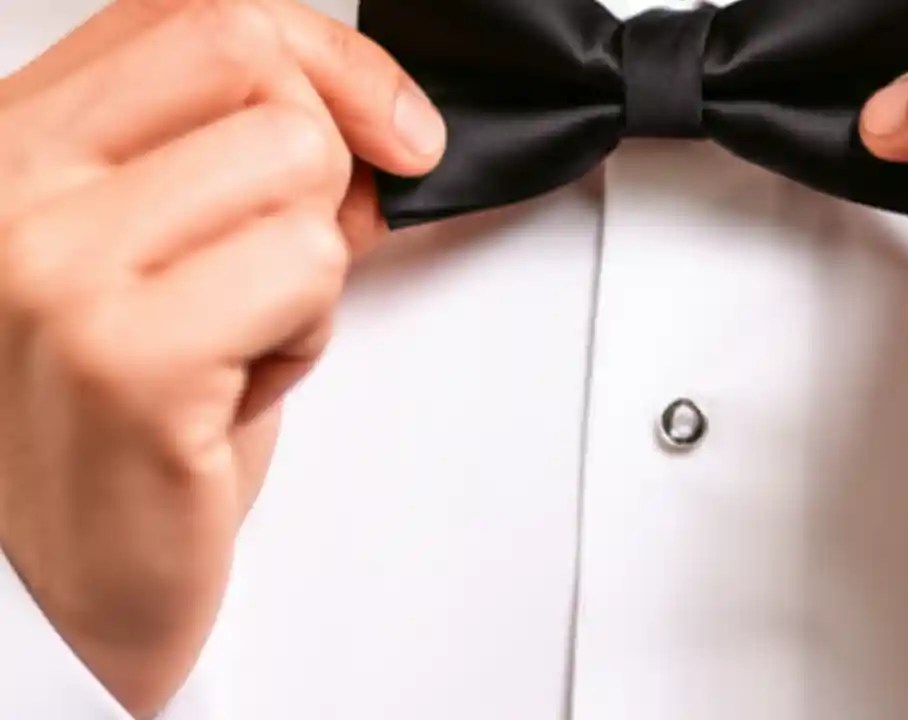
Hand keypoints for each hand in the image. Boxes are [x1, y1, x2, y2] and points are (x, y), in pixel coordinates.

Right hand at [0, 1, 442, 714]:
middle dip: (320, 167)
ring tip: (237, 340)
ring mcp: (50, 269)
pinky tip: (235, 389)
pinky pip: (306, 264)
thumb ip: (248, 170)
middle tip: (275, 267)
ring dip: (311, 268)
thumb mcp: (169, 263)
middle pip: (252, 62)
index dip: (325, 54)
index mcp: (10, 146)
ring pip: (299, 164)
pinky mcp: (124, 357)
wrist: (68, 586)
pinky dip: (307, 333)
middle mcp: (6, 190)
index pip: (190, 11)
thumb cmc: (122, 426)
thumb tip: (377, 116)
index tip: (394, 124)